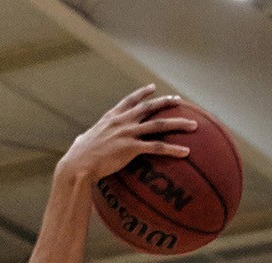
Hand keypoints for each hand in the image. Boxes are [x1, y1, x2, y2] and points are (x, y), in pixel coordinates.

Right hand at [58, 85, 196, 182]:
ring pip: (159, 125)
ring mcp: (128, 133)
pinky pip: (157, 147)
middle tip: (179, 101)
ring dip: (179, 123)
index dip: (142, 93)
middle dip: (166, 102)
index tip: (153, 87)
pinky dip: (173, 149)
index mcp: (111, 117)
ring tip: (194, 125)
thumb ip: (86, 137)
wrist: (78, 165)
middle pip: (149, 107)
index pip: (129, 100)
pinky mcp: (132, 148)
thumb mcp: (82, 140)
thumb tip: (81, 139)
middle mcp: (122, 121)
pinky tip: (186, 152)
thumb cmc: (77, 157)